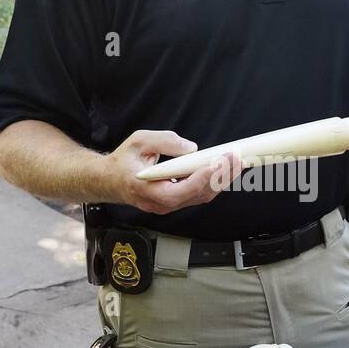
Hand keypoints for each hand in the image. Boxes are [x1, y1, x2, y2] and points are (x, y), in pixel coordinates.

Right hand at [103, 130, 243, 213]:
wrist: (110, 181)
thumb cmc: (123, 162)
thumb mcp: (139, 141)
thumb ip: (164, 141)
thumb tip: (191, 148)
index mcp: (148, 191)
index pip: (180, 191)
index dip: (202, 179)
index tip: (218, 162)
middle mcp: (161, 204)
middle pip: (197, 195)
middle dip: (220, 176)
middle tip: (236, 158)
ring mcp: (169, 206)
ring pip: (201, 197)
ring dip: (221, 180)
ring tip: (237, 163)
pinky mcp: (176, 202)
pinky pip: (199, 195)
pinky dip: (214, 182)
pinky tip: (225, 170)